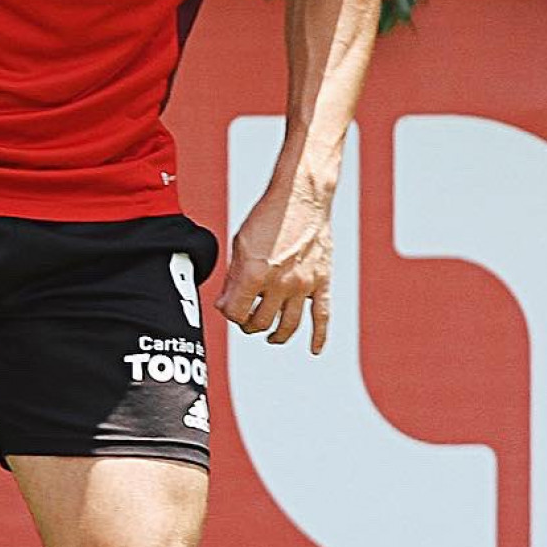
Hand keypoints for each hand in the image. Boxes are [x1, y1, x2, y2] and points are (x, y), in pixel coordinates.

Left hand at [216, 178, 332, 352]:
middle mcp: (280, 283)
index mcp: (255, 273)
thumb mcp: (241, 244)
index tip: (229, 307)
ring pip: (288, 326)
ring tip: (270, 336)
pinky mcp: (322, 282)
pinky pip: (322, 317)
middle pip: (261, 322)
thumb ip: (233, 277)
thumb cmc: (267, 216)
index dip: (228, 313)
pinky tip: (313, 349)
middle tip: (247, 319)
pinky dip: (319, 337)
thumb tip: (224, 304)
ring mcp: (303, 285)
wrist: (302, 197)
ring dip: (276, 335)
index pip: (236, 312)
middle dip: (249, 325)